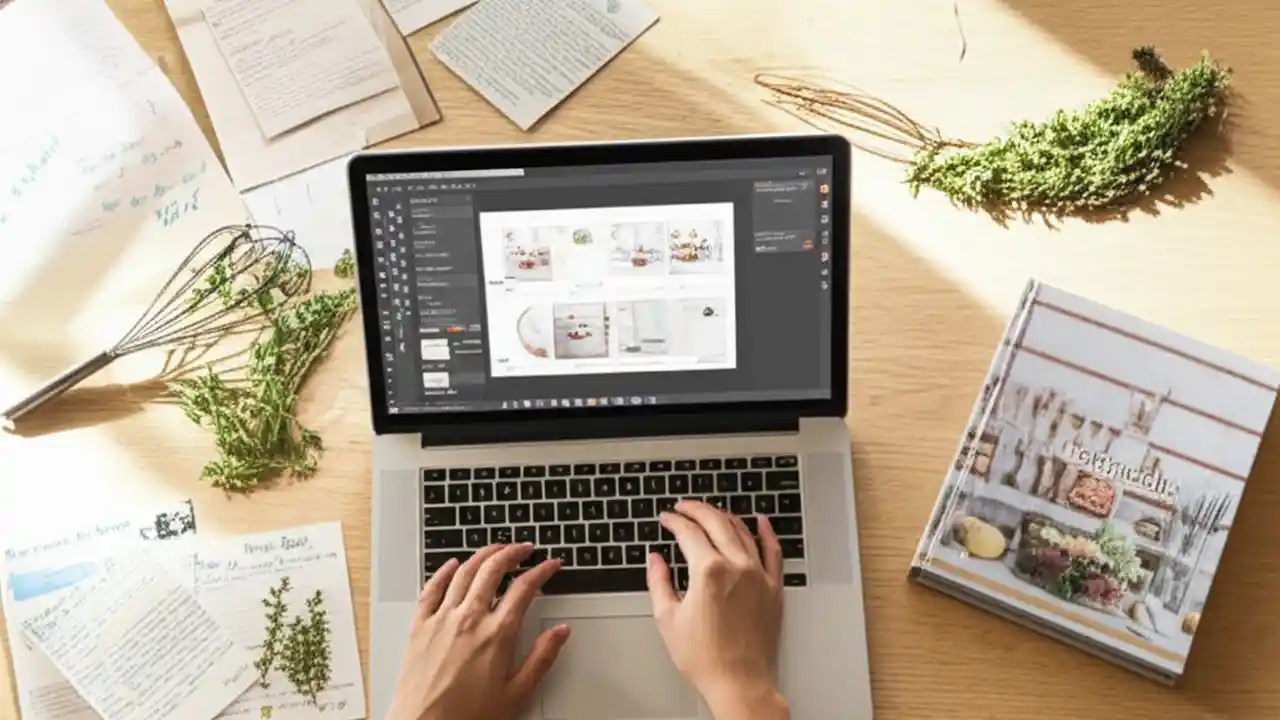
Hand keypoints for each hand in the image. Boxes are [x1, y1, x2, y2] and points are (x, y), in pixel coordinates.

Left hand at [386, 544, 569, 719]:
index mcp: (496, 635)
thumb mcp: (516, 693)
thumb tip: (560, 632)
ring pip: (464, 572)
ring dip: (483, 554)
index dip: (542, 571)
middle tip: (524, 548)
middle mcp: (469, 620)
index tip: (550, 565)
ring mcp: (442, 620)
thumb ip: (541, 658)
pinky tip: (452, 564)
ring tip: (496, 548)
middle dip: (513, 552)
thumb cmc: (467, 717)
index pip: (525, 589)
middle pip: (493, 570)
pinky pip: (431, 589)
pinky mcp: (420, 627)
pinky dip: (443, 571)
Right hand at [646, 501, 788, 719]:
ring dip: (724, 516)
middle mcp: (737, 567)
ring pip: (743, 531)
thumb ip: (659, 582)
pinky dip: (766, 532)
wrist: (740, 683)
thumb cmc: (706, 659)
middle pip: (716, 522)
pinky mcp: (774, 588)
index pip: (688, 532)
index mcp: (708, 572)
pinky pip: (774, 551)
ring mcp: (759, 576)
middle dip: (696, 509)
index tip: (667, 519)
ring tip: (712, 512)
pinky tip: (761, 521)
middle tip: (684, 507)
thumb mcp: (668, 619)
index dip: (674, 521)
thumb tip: (655, 560)